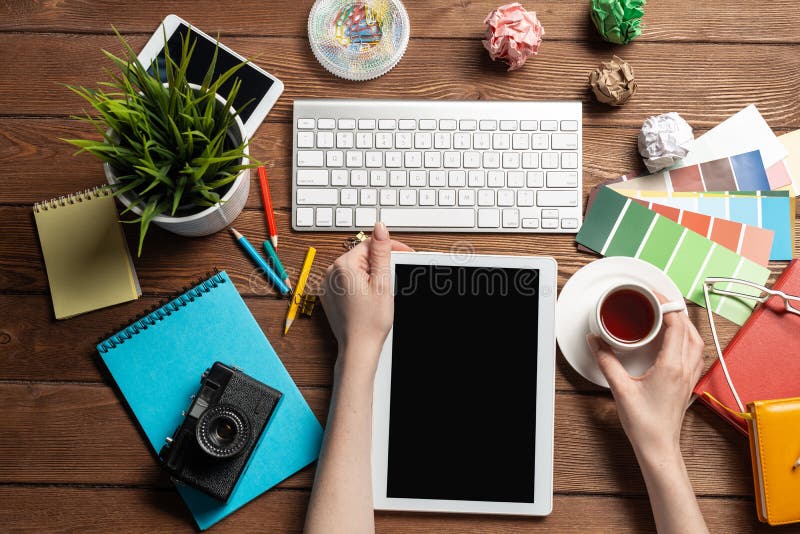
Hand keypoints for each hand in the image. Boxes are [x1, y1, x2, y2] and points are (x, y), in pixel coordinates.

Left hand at [320, 222, 412, 371]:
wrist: (358, 347)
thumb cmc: (371, 322)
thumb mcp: (382, 282)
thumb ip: (381, 252)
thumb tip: (380, 227)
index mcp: (344, 265)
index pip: (370, 244)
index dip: (390, 248)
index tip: (405, 254)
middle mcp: (332, 271)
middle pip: (363, 256)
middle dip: (381, 263)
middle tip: (395, 278)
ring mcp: (328, 284)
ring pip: (356, 268)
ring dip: (371, 274)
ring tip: (382, 292)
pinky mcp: (329, 295)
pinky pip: (348, 281)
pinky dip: (360, 284)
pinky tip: (370, 298)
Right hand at [587, 293, 704, 460]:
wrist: (658, 447)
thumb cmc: (644, 423)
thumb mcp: (620, 388)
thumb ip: (606, 361)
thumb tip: (595, 342)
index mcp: (672, 366)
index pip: (677, 325)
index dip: (667, 306)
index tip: (654, 298)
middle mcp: (685, 369)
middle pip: (690, 329)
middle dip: (676, 311)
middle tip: (658, 304)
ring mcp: (690, 377)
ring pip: (696, 341)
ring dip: (684, 325)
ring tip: (667, 318)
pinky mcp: (688, 384)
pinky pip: (695, 354)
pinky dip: (687, 340)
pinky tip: (674, 342)